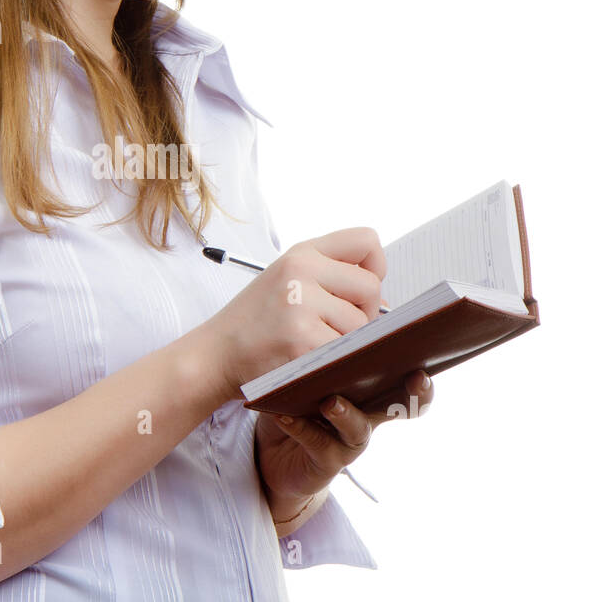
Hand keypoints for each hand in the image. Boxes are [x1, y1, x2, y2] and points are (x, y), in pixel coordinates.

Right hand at [203, 227, 387, 404]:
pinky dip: (334, 360)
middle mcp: (301, 271)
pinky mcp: (302, 340)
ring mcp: (301, 304)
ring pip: (361, 324)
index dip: (375, 266)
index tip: (359, 291)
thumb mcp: (287, 280)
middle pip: (371, 286)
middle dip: (365, 312)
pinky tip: (310, 360)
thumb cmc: (257, 321)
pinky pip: (345, 350)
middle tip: (337, 326)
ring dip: (346, 341)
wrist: (216, 353)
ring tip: (314, 344)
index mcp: (302, 253)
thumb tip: (385, 300)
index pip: (367, 240)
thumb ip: (333, 278)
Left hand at [254, 369, 433, 507]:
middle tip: (416, 377)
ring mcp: (349, 442)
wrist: (275, 454)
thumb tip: (344, 318)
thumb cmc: (297, 405)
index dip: (422, 379)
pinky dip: (300, 427)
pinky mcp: (326, 461)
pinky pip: (317, 443)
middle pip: (400, 407)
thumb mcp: (312, 375)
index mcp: (370, 392)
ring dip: (345, 412)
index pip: (405, 384)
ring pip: (357, 427)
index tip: (426, 361)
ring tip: (330, 401)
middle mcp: (367, 417)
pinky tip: (285, 414)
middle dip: (413, 394)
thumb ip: (328, 355)